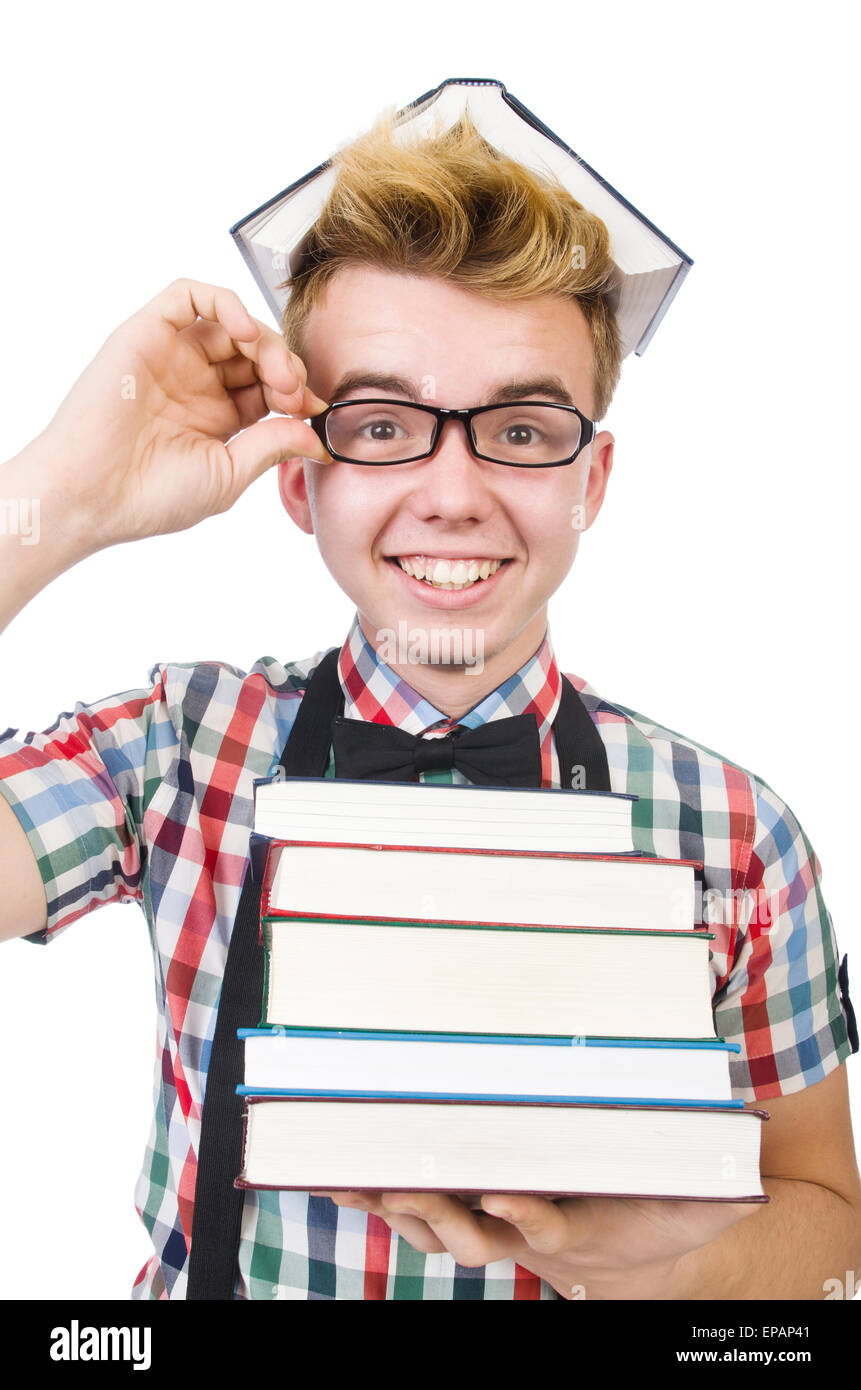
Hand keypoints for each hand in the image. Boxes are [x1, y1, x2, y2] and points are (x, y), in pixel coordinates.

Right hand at [31, 277, 331, 549]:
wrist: (93, 494)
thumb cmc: (152, 495)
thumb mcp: (230, 474)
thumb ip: (274, 445)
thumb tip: (320, 438)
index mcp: (219, 416)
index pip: (270, 385)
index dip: (297, 392)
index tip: (314, 412)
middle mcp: (197, 381)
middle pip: (257, 351)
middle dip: (286, 366)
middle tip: (294, 393)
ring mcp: (173, 355)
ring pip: (232, 322)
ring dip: (265, 340)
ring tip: (276, 373)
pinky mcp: (147, 333)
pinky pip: (188, 296)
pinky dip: (224, 302)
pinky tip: (245, 333)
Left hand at [311, 1189, 758, 1298]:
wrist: (630, 1238)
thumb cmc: (658, 1211)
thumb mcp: (692, 1204)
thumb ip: (712, 1195)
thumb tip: (739, 1181)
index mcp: (573, 1227)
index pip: (543, 1224)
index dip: (522, 1216)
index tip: (503, 1197)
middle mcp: (525, 1227)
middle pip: (474, 1235)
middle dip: (439, 1217)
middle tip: (406, 1191)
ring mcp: (494, 1219)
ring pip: (438, 1224)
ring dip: (396, 1207)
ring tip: (357, 1183)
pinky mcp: (474, 1202)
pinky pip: (423, 1202)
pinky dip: (385, 1193)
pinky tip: (346, 1178)